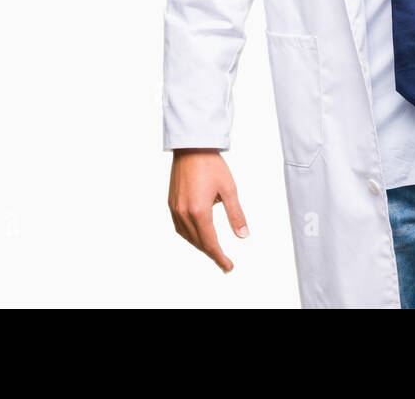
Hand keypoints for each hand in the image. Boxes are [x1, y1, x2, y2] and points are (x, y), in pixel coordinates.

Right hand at [168, 149, 248, 272]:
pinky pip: (179, 227)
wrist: (192, 147)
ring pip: (187, 236)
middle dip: (212, 253)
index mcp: (199, 211)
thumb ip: (236, 214)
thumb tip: (243, 235)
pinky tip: (197, 235)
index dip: (220, 257)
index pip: (210, 243)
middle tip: (224, 262)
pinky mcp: (171, 202)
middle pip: (198, 242)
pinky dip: (190, 235)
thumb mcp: (229, 190)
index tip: (228, 266)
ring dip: (200, 245)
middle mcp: (184, 213)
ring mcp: (175, 208)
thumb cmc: (211, 164)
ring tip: (213, 250)